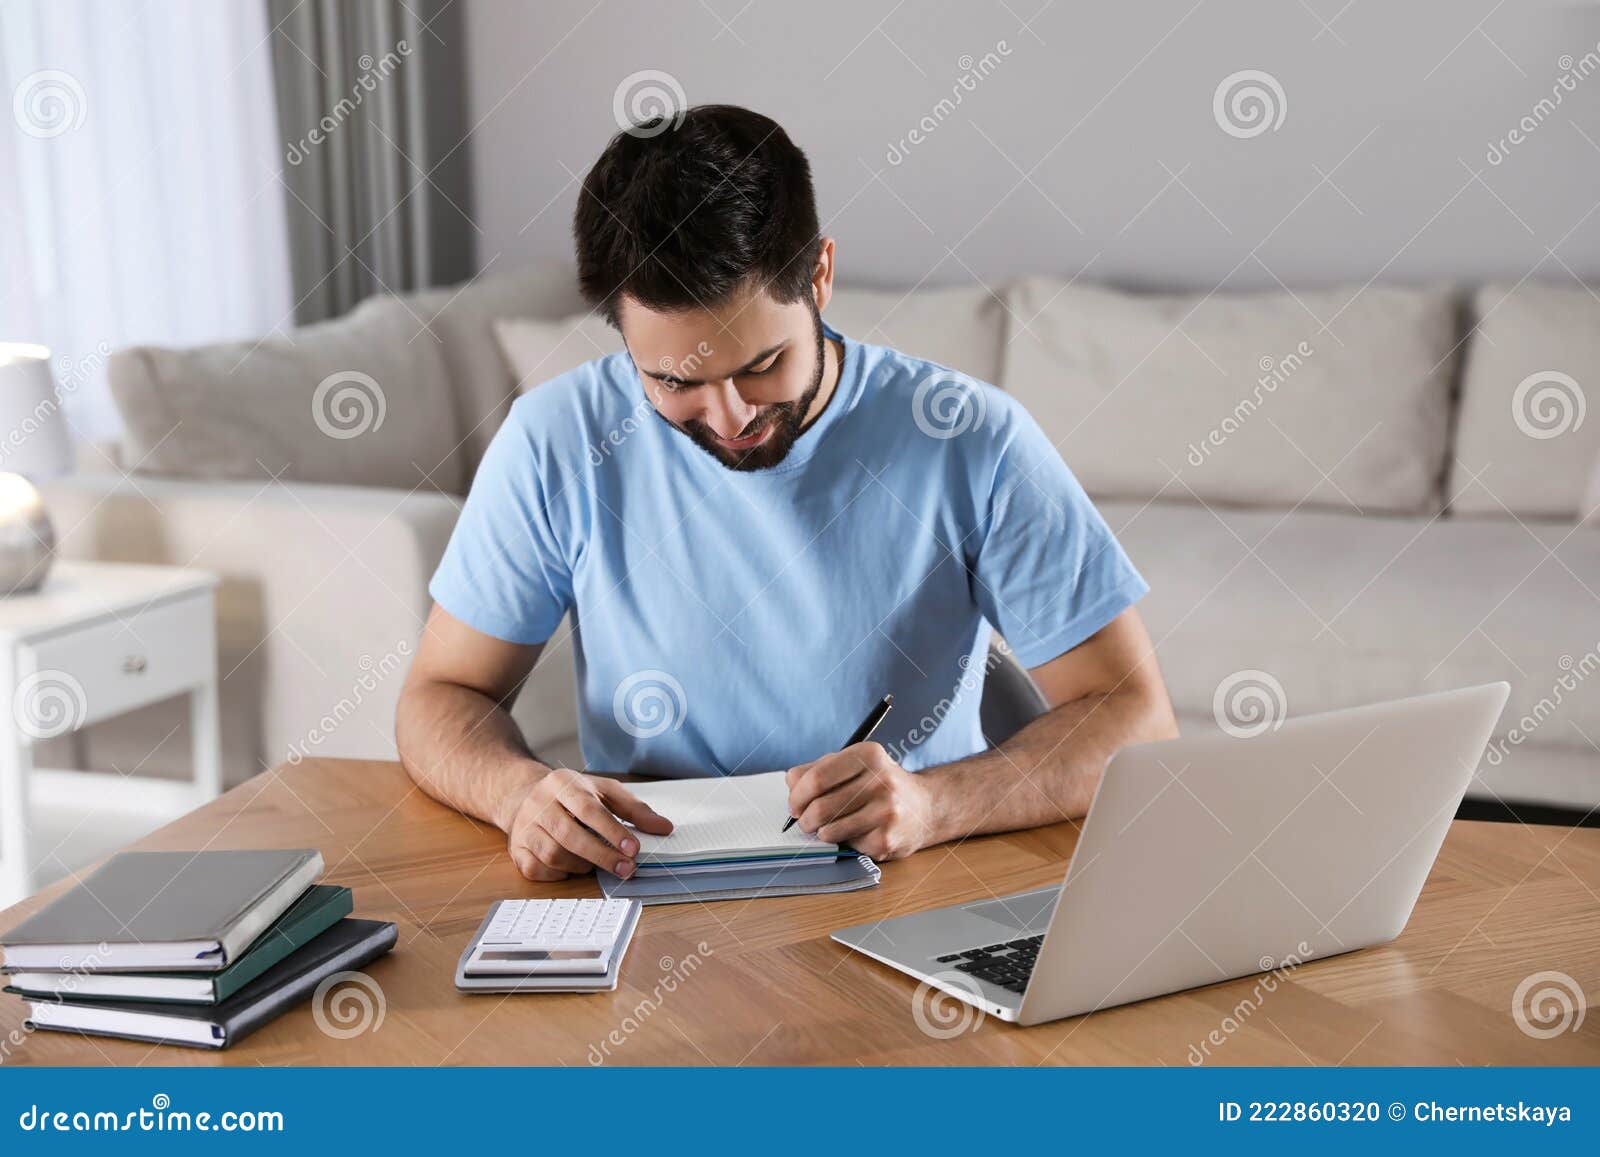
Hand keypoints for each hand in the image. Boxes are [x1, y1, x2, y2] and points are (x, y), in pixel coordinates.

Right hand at [501, 767, 673, 881]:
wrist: (524, 796)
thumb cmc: (573, 796)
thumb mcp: (604, 792)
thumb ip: (634, 810)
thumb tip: (664, 828)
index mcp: (563, 784)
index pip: (589, 810)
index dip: (613, 832)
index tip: (634, 850)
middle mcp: (539, 804)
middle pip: (570, 836)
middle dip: (602, 856)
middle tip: (626, 869)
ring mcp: (524, 827)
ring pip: (554, 855)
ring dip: (581, 865)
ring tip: (596, 863)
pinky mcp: (516, 849)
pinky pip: (539, 869)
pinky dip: (560, 873)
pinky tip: (573, 866)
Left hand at [785, 742, 935, 860]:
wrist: (925, 807)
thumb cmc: (879, 784)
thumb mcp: (854, 764)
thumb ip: (818, 769)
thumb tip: (791, 784)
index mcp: (869, 755)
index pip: (816, 778)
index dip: (797, 796)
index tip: (794, 805)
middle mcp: (881, 780)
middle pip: (820, 806)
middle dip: (805, 819)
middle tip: (805, 822)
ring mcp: (886, 811)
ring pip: (830, 830)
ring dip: (820, 833)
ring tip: (826, 829)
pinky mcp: (887, 839)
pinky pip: (847, 845)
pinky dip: (843, 843)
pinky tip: (856, 833)